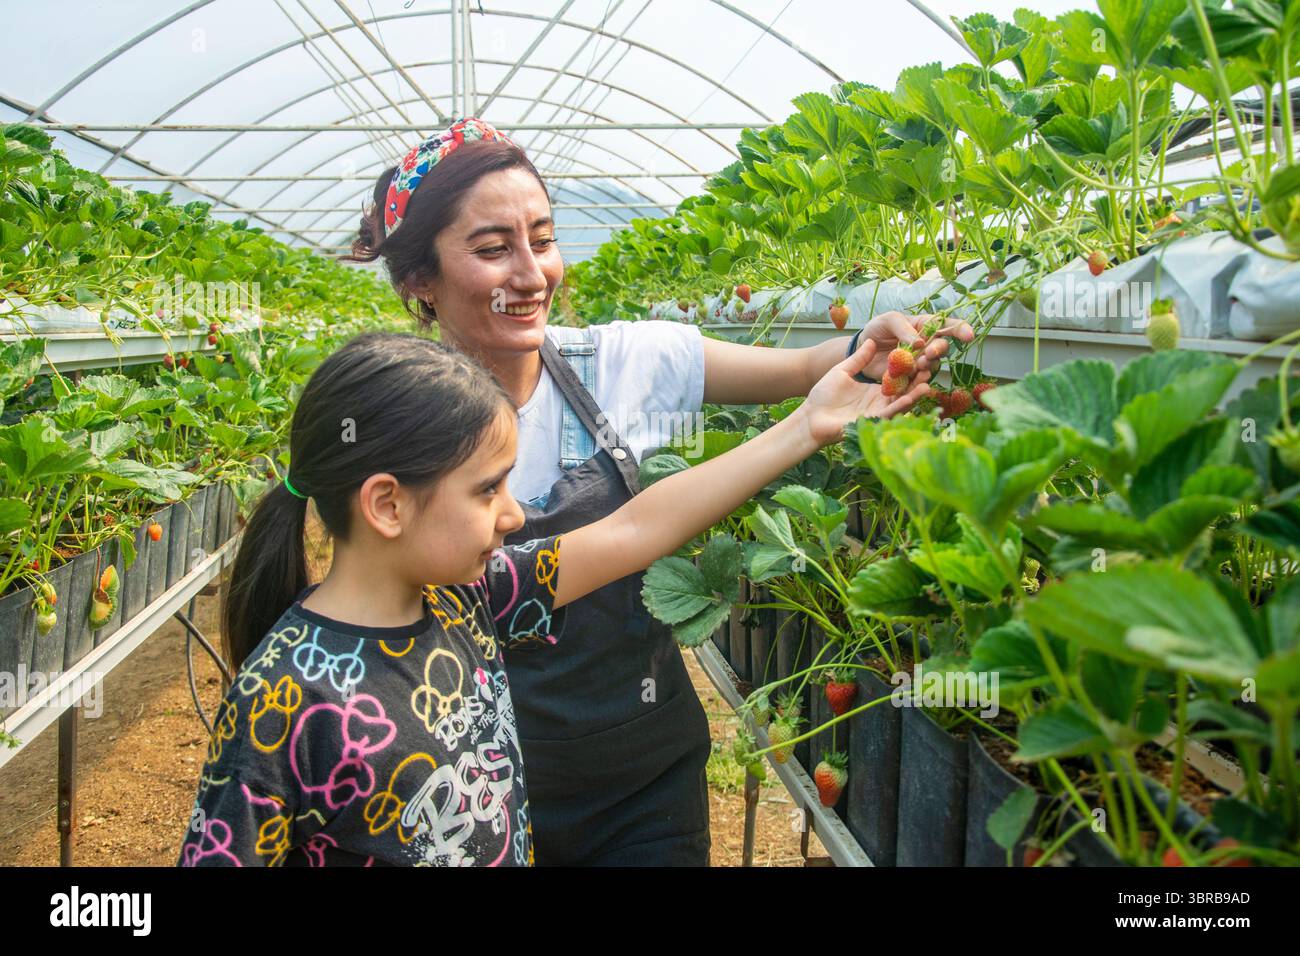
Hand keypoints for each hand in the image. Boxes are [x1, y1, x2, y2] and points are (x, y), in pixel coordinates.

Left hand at [799, 338, 929, 446]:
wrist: (809, 416)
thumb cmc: (823, 396)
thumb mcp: (842, 371)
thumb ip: (858, 359)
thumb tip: (870, 342)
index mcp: (876, 390)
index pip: (898, 379)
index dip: (910, 369)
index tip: (921, 357)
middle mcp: (880, 402)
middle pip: (905, 391)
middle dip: (918, 382)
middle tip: (930, 369)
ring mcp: (877, 413)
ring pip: (901, 404)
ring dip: (914, 395)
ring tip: (927, 384)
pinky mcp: (871, 422)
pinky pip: (888, 414)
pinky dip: (900, 406)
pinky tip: (910, 398)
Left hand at [861, 311, 974, 379]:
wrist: (862, 349)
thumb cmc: (878, 329)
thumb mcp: (888, 321)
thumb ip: (903, 329)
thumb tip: (920, 342)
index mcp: (925, 326)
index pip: (948, 325)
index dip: (960, 329)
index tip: (969, 335)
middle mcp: (927, 344)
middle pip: (942, 348)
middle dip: (939, 350)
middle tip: (929, 352)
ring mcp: (920, 361)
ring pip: (932, 365)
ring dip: (928, 365)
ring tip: (917, 364)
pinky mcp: (910, 376)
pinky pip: (918, 379)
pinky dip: (916, 379)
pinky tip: (910, 377)